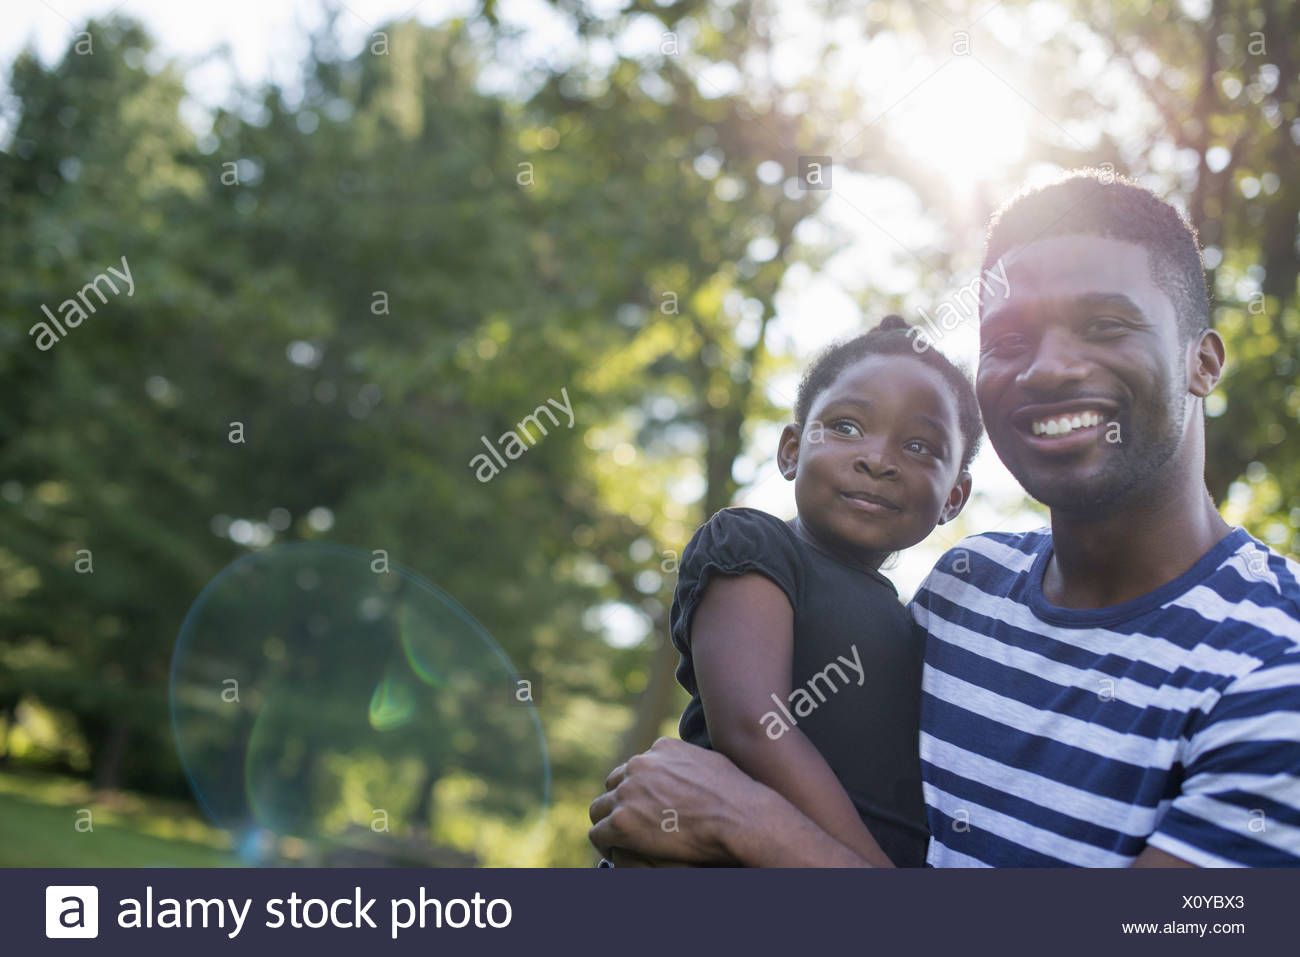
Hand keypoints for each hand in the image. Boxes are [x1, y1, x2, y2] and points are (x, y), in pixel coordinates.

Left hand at [588, 737, 750, 863]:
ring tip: (619, 842)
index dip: (638, 790)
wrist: (739, 818)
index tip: (644, 807)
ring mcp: (629, 793)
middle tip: (631, 825)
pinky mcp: (622, 821)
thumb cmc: (736, 796)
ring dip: (608, 824)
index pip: (635, 767)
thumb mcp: (711, 762)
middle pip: (614, 784)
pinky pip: (599, 833)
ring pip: (600, 808)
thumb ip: (690, 762)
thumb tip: (690, 767)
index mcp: (661, 749)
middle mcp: (640, 765)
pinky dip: (605, 844)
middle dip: (621, 804)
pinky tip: (617, 854)